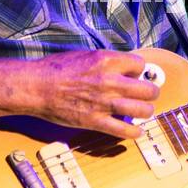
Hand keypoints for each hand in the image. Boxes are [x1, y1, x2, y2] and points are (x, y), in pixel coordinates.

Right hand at [24, 50, 158, 139]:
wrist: (36, 87)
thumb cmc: (56, 69)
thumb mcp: (85, 55)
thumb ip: (106, 61)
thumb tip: (123, 67)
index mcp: (106, 60)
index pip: (140, 64)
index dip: (139, 70)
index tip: (135, 75)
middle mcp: (109, 80)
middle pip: (148, 89)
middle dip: (150, 92)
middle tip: (147, 94)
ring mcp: (104, 102)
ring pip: (142, 110)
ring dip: (146, 111)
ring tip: (143, 111)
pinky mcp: (95, 121)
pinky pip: (124, 130)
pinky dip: (134, 133)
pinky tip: (136, 131)